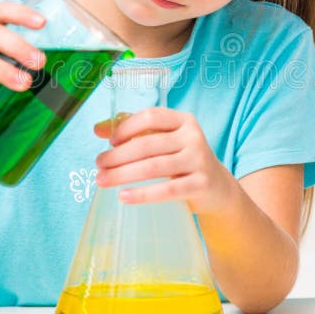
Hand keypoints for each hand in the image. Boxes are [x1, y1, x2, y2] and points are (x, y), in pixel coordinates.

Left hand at [93, 108, 237, 214]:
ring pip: (154, 167)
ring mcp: (199, 161)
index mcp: (184, 120)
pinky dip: (142, 194)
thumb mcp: (164, 140)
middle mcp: (193, 137)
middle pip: (148, 144)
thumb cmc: (182, 160)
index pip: (152, 116)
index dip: (127, 127)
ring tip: (102, 180)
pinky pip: (167, 190)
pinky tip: (123, 196)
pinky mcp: (200, 184)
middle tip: (98, 165)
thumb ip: (133, 130)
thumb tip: (97, 128)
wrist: (217, 188)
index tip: (110, 141)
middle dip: (118, 155)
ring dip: (123, 174)